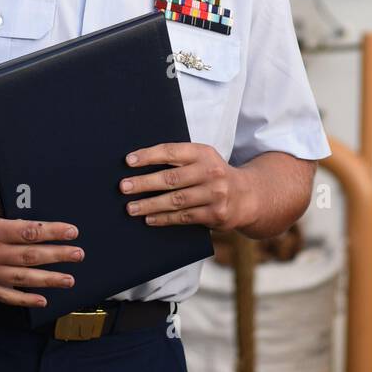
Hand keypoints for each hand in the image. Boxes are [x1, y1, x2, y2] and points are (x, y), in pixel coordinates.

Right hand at [0, 198, 83, 307]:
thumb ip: (9, 213)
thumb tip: (36, 218)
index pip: (30, 232)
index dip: (53, 232)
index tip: (72, 232)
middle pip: (31, 256)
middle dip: (58, 256)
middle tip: (78, 255)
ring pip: (22, 279)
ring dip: (48, 280)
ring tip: (69, 279)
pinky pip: (5, 296)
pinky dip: (24, 299)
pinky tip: (42, 299)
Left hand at [119, 143, 250, 229]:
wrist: (247, 195)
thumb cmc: (213, 174)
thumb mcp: (202, 159)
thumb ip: (179, 160)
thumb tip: (140, 165)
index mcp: (203, 153)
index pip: (172, 151)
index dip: (149, 156)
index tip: (128, 161)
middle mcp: (210, 171)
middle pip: (171, 178)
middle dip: (144, 183)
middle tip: (124, 187)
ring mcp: (214, 194)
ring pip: (176, 201)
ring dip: (150, 204)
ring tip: (131, 207)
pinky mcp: (215, 214)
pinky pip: (184, 217)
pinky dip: (164, 218)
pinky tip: (149, 219)